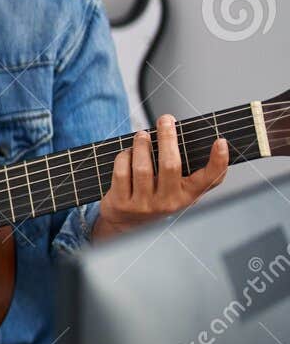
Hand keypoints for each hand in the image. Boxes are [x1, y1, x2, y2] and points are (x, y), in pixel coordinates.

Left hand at [95, 114, 227, 238]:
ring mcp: (144, 205)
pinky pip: (122, 172)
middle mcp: (168, 202)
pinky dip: (124, 157)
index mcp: (188, 196)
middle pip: (170, 165)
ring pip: (143, 167)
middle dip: (168, 138)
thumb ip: (189, 170)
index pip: (210, 180)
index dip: (218, 161)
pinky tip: (127, 152)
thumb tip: (196, 138)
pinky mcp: (122, 203)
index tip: (221, 141)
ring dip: (142, 145)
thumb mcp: (178, 189)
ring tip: (142, 135)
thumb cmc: (156, 196)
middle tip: (165, 119)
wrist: (126, 223)